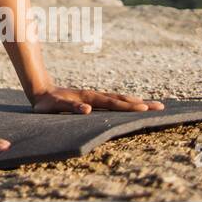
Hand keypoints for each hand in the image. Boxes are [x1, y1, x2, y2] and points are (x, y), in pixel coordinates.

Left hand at [30, 85, 163, 113]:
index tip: (144, 108)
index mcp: (89, 99)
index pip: (112, 103)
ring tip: (153, 106)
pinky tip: (134, 106)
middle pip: (121, 100)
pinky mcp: (94, 100)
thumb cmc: (47, 103)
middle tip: (161, 107)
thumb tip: (87, 110)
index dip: (128, 107)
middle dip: (141, 104)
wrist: (40, 91)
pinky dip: (126, 104)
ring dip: (136, 103)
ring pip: (119, 99)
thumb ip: (69, 108)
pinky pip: (114, 101)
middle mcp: (95, 97)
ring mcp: (95, 98)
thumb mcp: (55, 107)